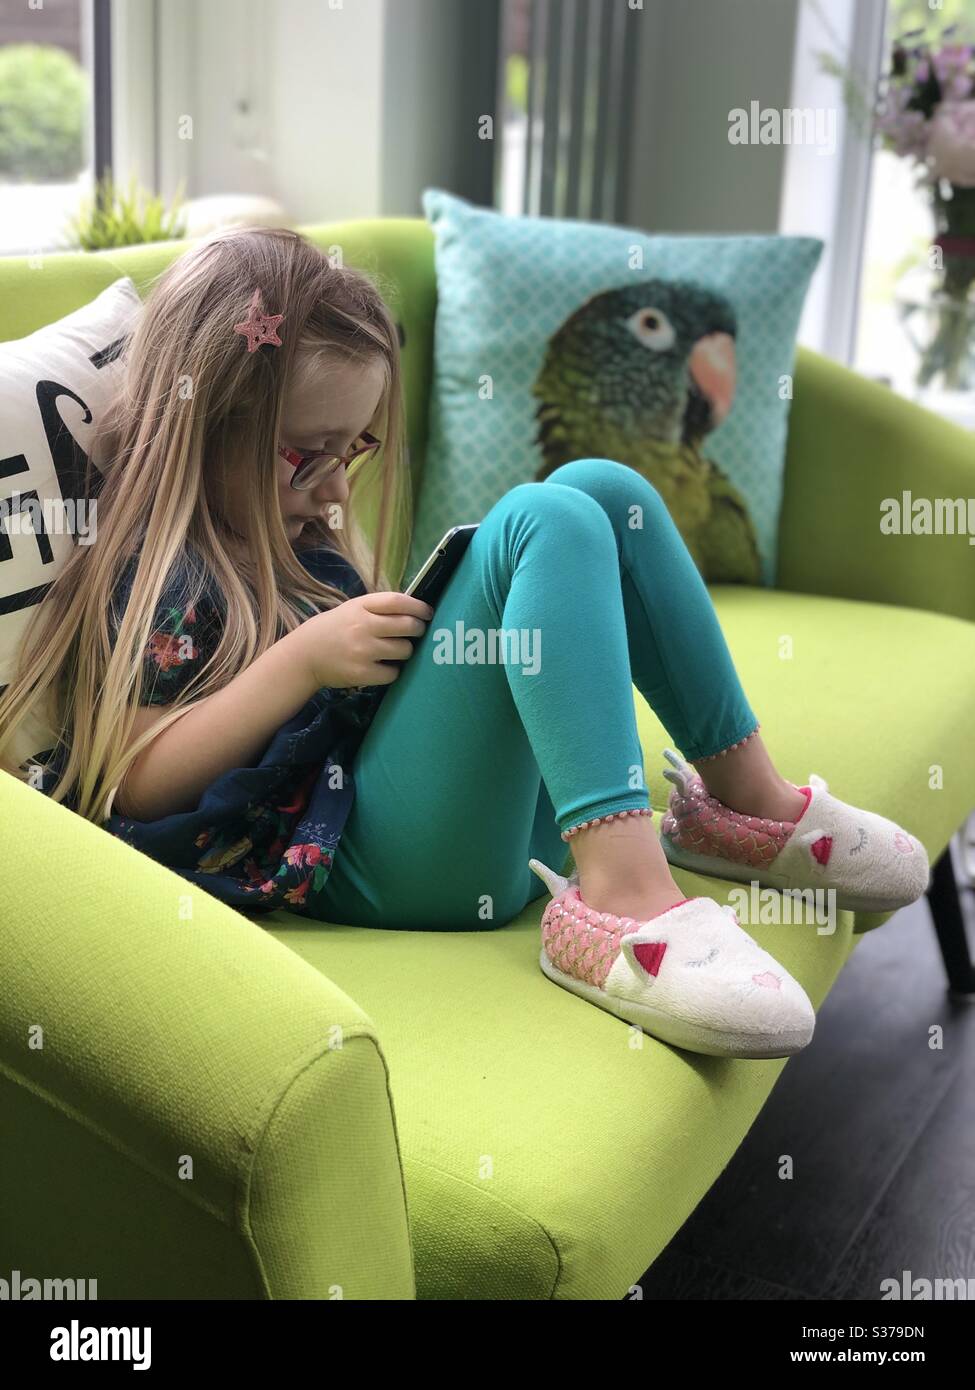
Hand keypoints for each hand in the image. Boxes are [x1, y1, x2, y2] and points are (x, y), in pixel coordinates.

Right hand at [294, 591, 434, 688]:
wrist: (305, 655)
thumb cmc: (335, 629)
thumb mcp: (353, 609)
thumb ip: (379, 609)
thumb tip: (416, 611)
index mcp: (361, 606)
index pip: (397, 601)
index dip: (418, 606)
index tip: (427, 612)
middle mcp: (362, 626)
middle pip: (407, 626)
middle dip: (418, 629)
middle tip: (417, 632)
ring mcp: (362, 651)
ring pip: (404, 650)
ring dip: (405, 651)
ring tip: (395, 651)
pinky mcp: (361, 673)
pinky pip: (393, 673)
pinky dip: (392, 671)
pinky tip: (383, 667)